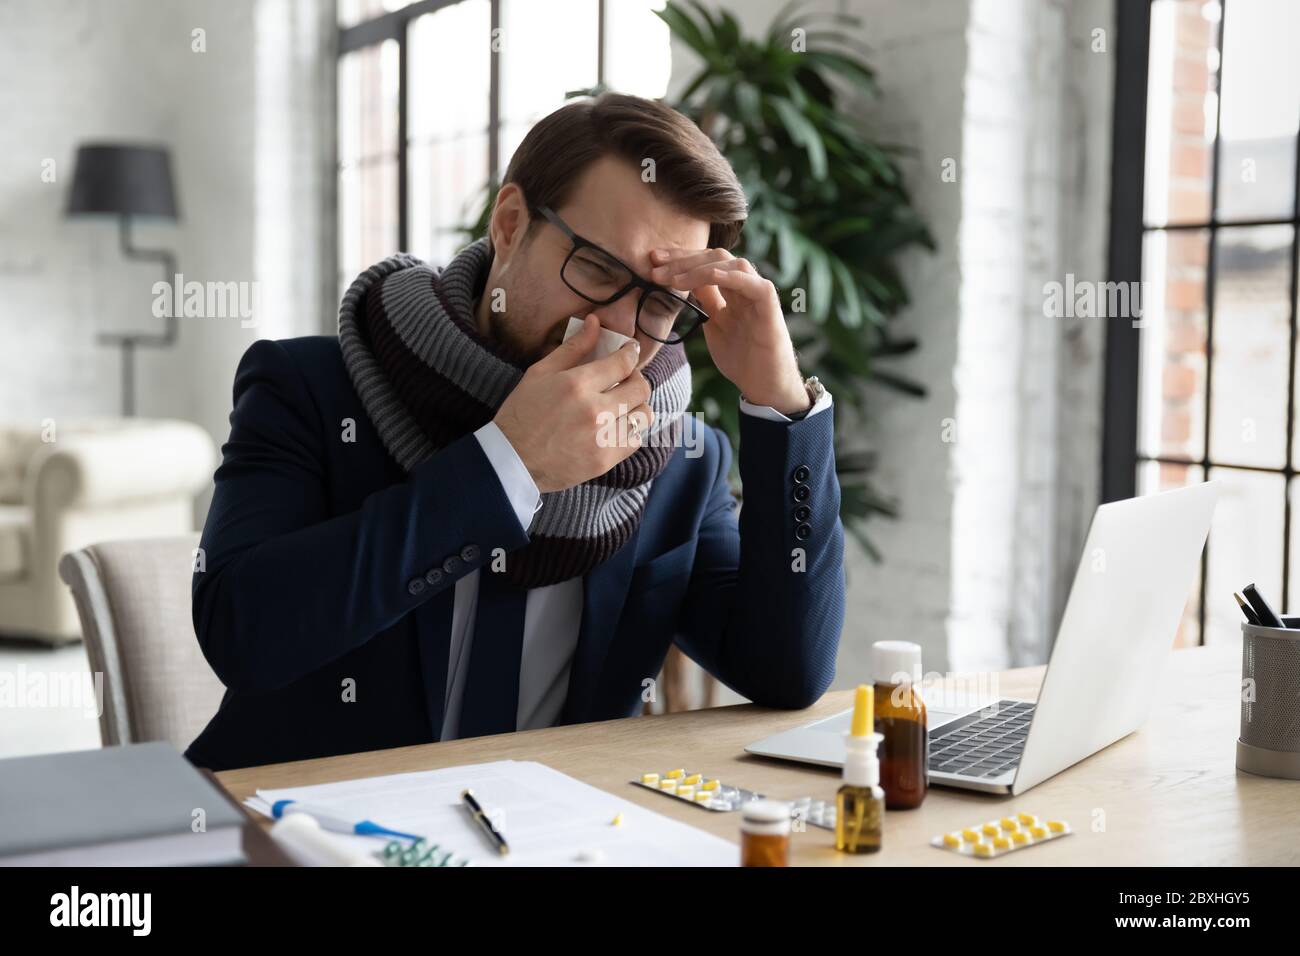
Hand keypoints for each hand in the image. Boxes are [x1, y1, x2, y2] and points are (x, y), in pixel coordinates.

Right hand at [493, 315, 654, 492]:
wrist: (511, 460)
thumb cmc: (521, 413)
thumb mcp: (540, 373)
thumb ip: (572, 348)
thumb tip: (595, 322)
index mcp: (577, 384)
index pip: (623, 363)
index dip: (631, 354)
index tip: (630, 352)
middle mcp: (595, 410)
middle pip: (640, 388)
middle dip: (636, 379)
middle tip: (625, 379)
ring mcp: (602, 438)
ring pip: (643, 415)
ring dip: (636, 406)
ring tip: (622, 405)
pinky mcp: (605, 460)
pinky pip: (635, 441)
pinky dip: (630, 432)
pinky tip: (615, 428)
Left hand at [650, 248, 808, 414]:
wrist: (764, 384)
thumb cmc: (742, 358)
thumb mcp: (715, 325)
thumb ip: (705, 301)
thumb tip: (681, 281)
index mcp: (732, 289)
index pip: (704, 263)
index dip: (679, 259)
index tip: (652, 261)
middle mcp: (745, 284)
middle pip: (714, 257)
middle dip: (682, 258)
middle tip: (655, 262)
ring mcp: (757, 291)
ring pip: (729, 263)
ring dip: (698, 267)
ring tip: (673, 279)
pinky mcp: (768, 302)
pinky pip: (749, 282)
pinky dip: (728, 276)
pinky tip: (707, 277)